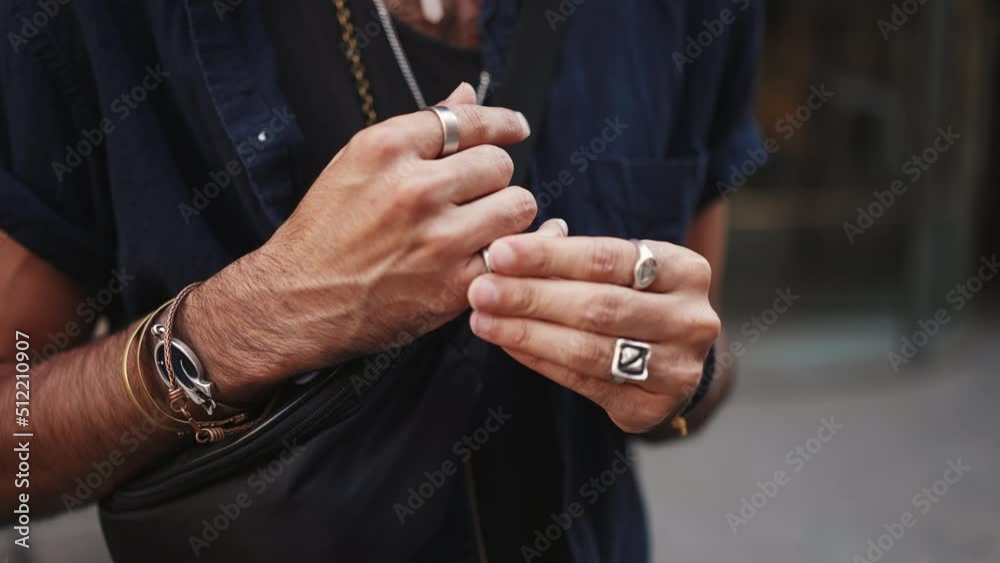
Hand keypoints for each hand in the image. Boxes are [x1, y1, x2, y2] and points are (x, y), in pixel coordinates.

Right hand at [184, 84, 537, 400]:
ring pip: (517, 206)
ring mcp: (438, 239)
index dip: (501, 122)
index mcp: (387, 149)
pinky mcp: (453, 285)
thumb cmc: (323, 232)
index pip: (469, 120)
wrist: (298, 299)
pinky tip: (490, 255)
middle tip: (476, 193)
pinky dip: (507, 255)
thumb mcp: (356, 163)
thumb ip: (418, 129)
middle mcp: (415, 189)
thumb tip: (465, 95)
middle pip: (499, 164)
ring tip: (481, 225)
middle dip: (493, 176)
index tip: (515, 127)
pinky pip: (511, 256)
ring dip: (506, 214)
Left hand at [466, 235, 720, 432]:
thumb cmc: (634, 298)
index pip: (609, 258)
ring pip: (588, 349)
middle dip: (531, 297)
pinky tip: (507, 343)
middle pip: (598, 306)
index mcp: (686, 271)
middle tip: (481, 290)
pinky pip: (583, 382)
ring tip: (484, 319)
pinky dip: (539, 360)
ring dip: (527, 333)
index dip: (550, 256)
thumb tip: (507, 255)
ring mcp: (677, 368)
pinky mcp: (651, 407)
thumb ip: (572, 260)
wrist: (672, 357)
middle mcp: (691, 320)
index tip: (500, 253)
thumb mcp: (620, 269)